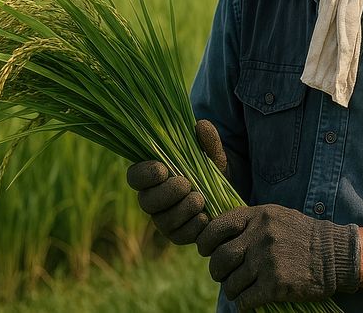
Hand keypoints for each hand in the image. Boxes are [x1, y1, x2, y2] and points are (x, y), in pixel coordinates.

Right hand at [126, 119, 227, 244]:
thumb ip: (207, 140)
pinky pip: (179, 236)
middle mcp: (153, 199)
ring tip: (200, 199)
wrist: (228, 191)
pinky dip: (192, 228)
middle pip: (146, 202)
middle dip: (166, 193)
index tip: (163, 169)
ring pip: (163, 221)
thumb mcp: (212, 152)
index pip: (135, 176)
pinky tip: (205, 218)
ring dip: (182, 210)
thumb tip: (201, 126)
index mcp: (153, 175)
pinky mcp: (178, 234)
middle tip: (186, 184)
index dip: (144, 174)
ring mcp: (164, 219)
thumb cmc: (211, 167)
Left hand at [196, 204, 359, 311]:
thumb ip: (249, 223)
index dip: (206, 241)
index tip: (206, 250)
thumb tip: (216, 236)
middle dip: (217, 270)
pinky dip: (244, 304)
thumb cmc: (302, 236)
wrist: (335, 255)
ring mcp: (268, 261)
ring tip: (240, 289)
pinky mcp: (275, 285)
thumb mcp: (276, 217)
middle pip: (220, 258)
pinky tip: (249, 302)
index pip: (217, 227)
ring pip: (230, 283)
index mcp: (259, 217)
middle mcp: (261, 237)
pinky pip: (245, 300)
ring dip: (232, 289)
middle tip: (222, 275)